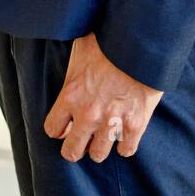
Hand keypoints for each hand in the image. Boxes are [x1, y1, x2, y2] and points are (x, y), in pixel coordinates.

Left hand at [43, 32, 162, 162]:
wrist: (141, 42)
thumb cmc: (109, 40)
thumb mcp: (80, 49)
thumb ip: (73, 69)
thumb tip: (66, 62)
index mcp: (71, 95)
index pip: (53, 129)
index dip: (60, 128)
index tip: (68, 125)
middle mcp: (88, 114)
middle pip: (72, 151)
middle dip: (77, 146)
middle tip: (84, 138)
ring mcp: (112, 121)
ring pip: (98, 154)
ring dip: (100, 146)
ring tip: (105, 134)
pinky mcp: (135, 124)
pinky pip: (126, 150)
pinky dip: (125, 145)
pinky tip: (125, 133)